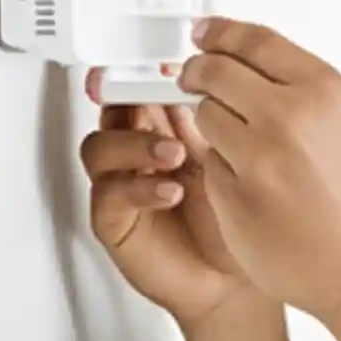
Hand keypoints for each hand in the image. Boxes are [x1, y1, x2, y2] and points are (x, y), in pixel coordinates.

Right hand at [79, 65, 264, 327]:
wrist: (235, 279)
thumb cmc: (239, 217)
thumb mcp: (238, 156)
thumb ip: (223, 117)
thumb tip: (231, 69)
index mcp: (169, 126)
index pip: (146, 86)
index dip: (150, 69)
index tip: (165, 61)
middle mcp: (141, 151)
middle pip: (114, 107)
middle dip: (128, 95)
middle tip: (152, 91)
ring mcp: (125, 183)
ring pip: (100, 146)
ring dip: (136, 142)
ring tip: (175, 152)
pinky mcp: (115, 220)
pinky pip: (109, 194)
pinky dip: (140, 187)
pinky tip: (173, 191)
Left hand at [176, 18, 340, 321]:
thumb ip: (302, 91)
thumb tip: (253, 64)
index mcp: (324, 91)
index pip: (253, 41)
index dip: (220, 32)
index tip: (204, 33)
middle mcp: (289, 116)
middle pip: (215, 70)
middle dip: (197, 72)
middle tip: (192, 77)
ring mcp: (257, 156)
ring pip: (203, 115)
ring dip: (210, 123)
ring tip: (240, 145)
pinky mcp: (232, 193)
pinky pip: (208, 162)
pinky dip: (219, 167)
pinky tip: (249, 184)